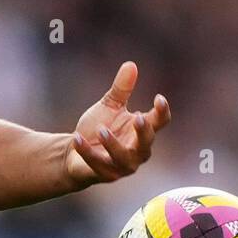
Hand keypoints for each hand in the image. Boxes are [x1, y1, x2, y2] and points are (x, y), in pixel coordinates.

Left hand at [66, 60, 170, 185]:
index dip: (162, 111)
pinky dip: (87, 151)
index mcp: (142, 131)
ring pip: (124, 158)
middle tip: (138, 118)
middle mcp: (137, 150)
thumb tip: (131, 64)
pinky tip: (77, 138)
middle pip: (147, 143)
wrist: (75, 152)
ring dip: (113, 144)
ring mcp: (122, 165)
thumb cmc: (99, 128)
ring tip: (102, 129)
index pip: (160, 122)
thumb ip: (121, 89)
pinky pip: (97, 163)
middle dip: (144, 132)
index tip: (159, 98)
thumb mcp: (109, 106)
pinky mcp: (104, 173)